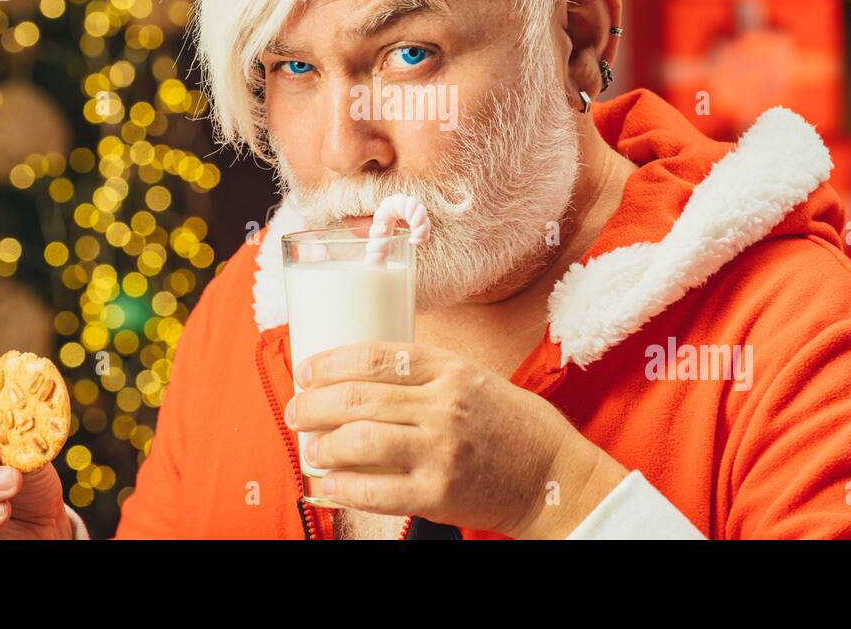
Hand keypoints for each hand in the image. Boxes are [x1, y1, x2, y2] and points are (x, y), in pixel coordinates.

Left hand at [287, 342, 627, 537]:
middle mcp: (444, 406)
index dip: (330, 362)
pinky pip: (374, 490)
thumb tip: (366, 370)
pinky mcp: (437, 493)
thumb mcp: (476, 380)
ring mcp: (440, 451)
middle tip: (296, 410)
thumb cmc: (513, 426)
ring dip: (322, 445)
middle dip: (313, 403)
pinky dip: (342, 488)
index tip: (306, 369)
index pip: (376, 356)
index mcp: (451, 370)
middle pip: (358, 397)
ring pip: (359, 440)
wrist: (554, 477)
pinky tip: (329, 486)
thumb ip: (429, 374)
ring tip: (312, 448)